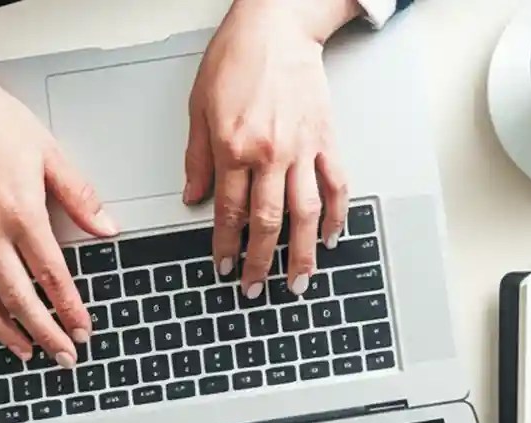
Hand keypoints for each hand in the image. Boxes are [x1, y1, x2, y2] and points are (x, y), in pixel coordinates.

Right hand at [0, 80, 115, 364]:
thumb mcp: (51, 155)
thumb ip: (80, 197)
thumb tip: (107, 227)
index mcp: (21, 214)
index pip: (52, 275)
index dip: (69, 309)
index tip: (82, 329)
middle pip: (19, 297)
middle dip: (44, 332)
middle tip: (62, 355)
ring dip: (4, 330)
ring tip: (24, 349)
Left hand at [185, 0, 361, 299]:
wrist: (276, 26)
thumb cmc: (236, 59)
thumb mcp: (199, 106)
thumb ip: (197, 158)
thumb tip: (193, 197)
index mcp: (234, 147)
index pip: (228, 213)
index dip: (225, 247)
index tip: (223, 268)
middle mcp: (270, 154)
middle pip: (266, 223)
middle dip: (259, 263)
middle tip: (254, 288)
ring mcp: (302, 150)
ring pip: (305, 215)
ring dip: (301, 254)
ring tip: (298, 281)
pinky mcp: (326, 140)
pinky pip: (336, 186)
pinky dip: (336, 216)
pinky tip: (330, 238)